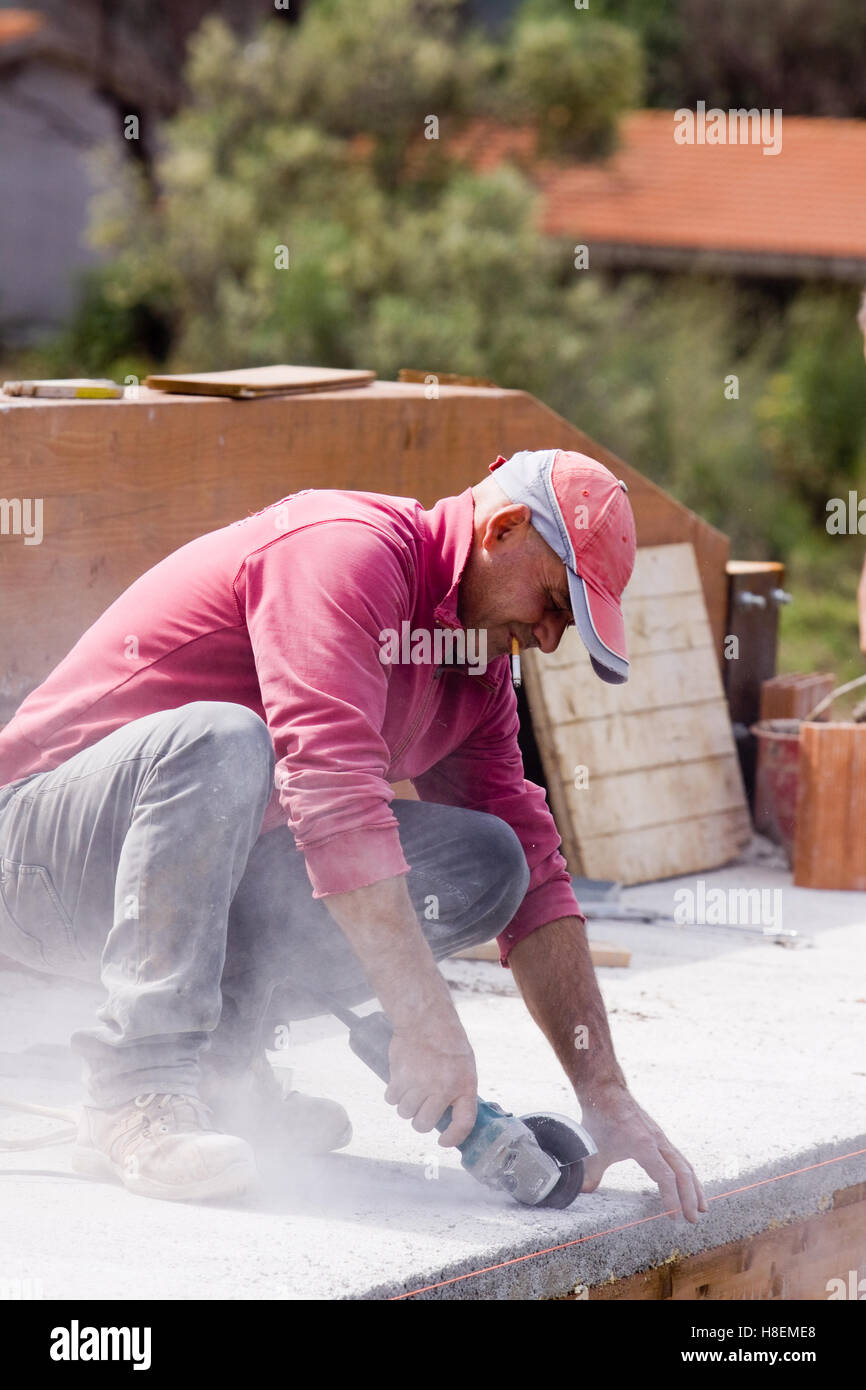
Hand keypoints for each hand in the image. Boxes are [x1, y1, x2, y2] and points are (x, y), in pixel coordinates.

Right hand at [385, 1020, 477, 1146]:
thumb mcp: (465, 1067)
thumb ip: (459, 1093)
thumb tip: (450, 1119)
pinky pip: (391, 1099)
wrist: (426, 1018)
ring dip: (407, 1106)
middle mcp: (441, 1087)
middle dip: (421, 1121)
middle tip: (422, 1109)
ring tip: (412, 1090)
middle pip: (423, 1124)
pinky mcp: (398, 1075)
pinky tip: (401, 1082)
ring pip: (404, 1113)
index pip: (463, 1123)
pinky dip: (394, 1095)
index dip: (453, 1138)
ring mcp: (418, 1082)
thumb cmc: (448, 1044)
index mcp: (463, 1085)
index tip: (444, 1142)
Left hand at [579, 1084, 706, 1222]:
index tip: (675, 1218)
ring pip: (685, 1165)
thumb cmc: (600, 1120)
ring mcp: (661, 1138)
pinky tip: (690, 1186)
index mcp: (643, 1145)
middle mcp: (658, 1141)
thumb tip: (583, 1193)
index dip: (671, 1198)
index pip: (665, 1176)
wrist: (605, 1092)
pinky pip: (680, 1158)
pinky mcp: (660, 1137)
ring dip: (695, 1187)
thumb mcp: (593, 1150)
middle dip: (690, 1197)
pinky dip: (688, 1175)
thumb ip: (589, 1174)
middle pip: (682, 1172)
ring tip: (703, 1208)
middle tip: (694, 1220)